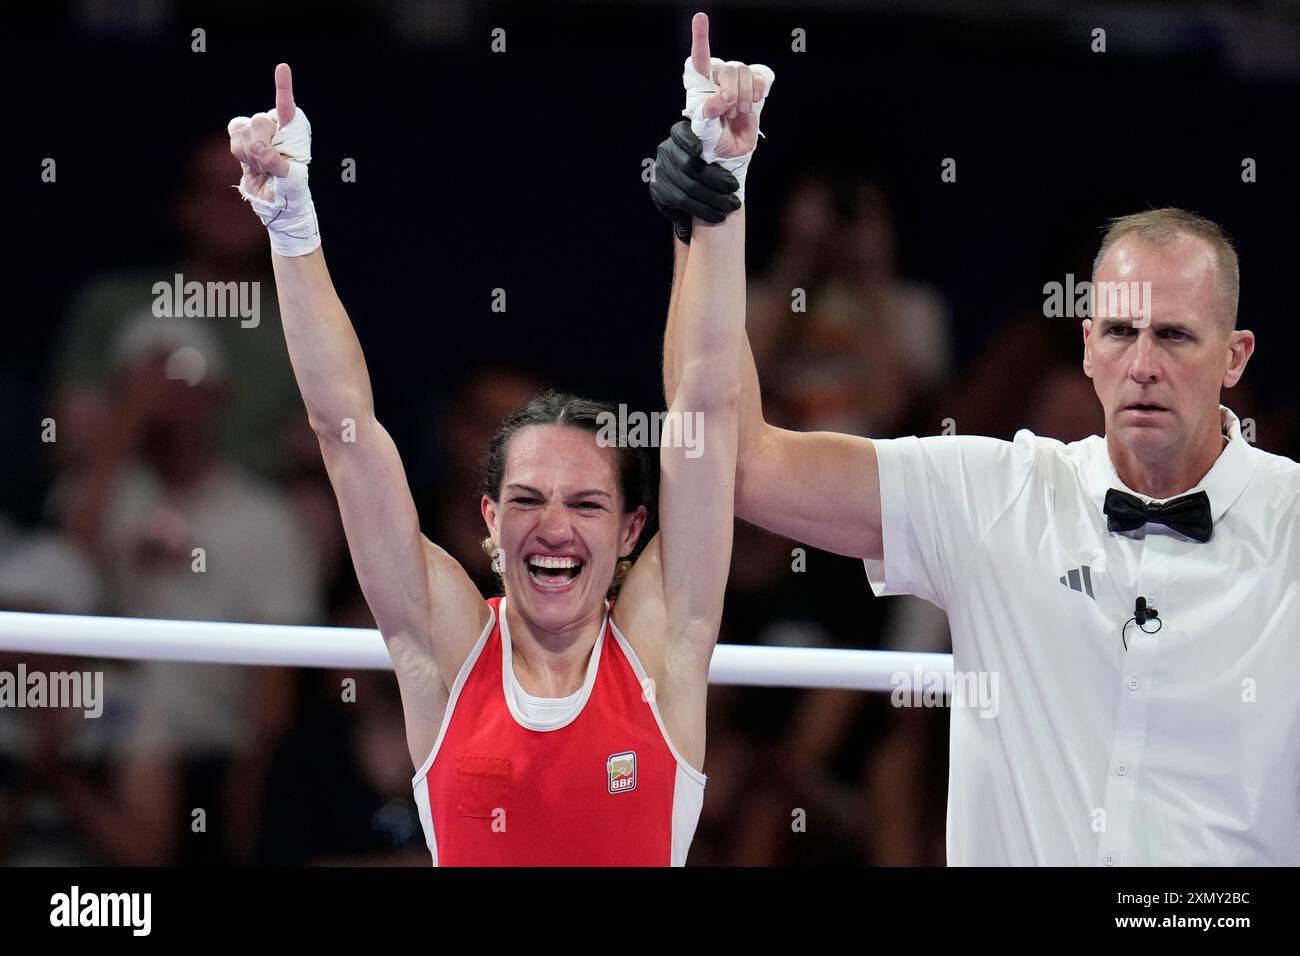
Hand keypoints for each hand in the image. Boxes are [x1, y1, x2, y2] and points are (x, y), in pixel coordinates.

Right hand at [228, 64, 296, 201]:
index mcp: (294, 129)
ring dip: (251, 155)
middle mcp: (275, 123)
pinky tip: (251, 161)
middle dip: (261, 149)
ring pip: (243, 130)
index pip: (287, 107)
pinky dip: (240, 152)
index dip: (283, 87)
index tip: (282, 68)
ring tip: (264, 166)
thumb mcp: (290, 179)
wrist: (274, 199)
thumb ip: (276, 163)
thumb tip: (259, 149)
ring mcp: (257, 128)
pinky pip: (233, 136)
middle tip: (271, 166)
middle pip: (258, 122)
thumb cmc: (290, 187)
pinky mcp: (242, 135)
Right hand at [650, 120, 740, 242]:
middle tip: (734, 188)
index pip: (681, 134)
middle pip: (689, 166)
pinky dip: (704, 210)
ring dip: (713, 198)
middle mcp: (666, 151)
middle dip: (716, 179)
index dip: (689, 141)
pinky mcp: (658, 191)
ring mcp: (660, 171)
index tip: (700, 150)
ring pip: (688, 187)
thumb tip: (739, 132)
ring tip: (731, 204)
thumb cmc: (711, 166)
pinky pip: (683, 203)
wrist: (693, 193)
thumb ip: (720, 145)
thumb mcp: (716, 150)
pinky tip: (718, 214)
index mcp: (679, 135)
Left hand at [686, 13, 769, 159]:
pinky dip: (757, 91)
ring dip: (744, 96)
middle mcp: (717, 77)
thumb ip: (709, 111)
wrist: (728, 151)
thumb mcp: (703, 128)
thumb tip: (723, 98)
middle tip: (729, 109)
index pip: (699, 57)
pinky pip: (759, 77)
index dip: (701, 37)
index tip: (700, 17)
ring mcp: (736, 81)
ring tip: (737, 113)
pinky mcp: (752, 87)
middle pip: (730, 69)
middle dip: (732, 91)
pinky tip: (751, 103)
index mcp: (700, 83)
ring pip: (745, 72)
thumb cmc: (710, 137)